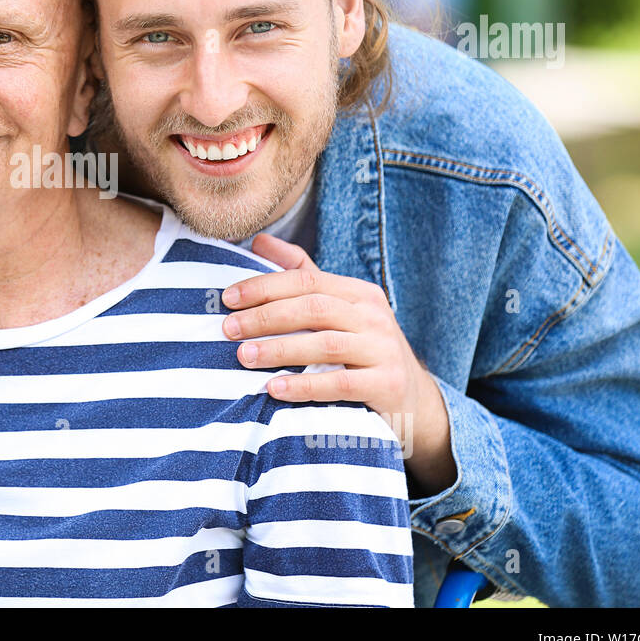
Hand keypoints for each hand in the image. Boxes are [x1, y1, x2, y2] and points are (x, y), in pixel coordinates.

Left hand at [221, 233, 454, 492]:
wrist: (412, 399)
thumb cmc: (361, 349)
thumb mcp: (337, 309)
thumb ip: (300, 274)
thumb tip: (258, 240)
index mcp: (358, 293)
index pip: (305, 279)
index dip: (264, 286)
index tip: (228, 297)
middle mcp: (373, 316)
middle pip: (313, 308)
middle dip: (265, 317)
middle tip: (228, 329)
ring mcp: (383, 349)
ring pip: (325, 343)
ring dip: (279, 349)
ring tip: (243, 356)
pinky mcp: (387, 384)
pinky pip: (341, 383)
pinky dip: (305, 386)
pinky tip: (275, 389)